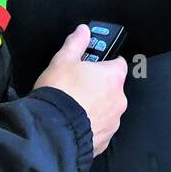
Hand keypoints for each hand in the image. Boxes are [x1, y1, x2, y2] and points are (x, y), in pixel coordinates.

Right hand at [33, 25, 127, 156]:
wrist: (51, 131)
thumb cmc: (60, 91)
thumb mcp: (63, 60)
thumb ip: (76, 43)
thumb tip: (84, 30)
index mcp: (113, 77)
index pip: (119, 63)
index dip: (106, 62)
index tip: (93, 64)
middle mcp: (119, 100)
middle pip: (112, 88)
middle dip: (98, 86)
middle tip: (78, 86)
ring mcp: (113, 122)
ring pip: (107, 109)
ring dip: (96, 107)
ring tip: (73, 107)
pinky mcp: (105, 141)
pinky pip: (100, 128)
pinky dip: (91, 125)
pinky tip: (74, 122)